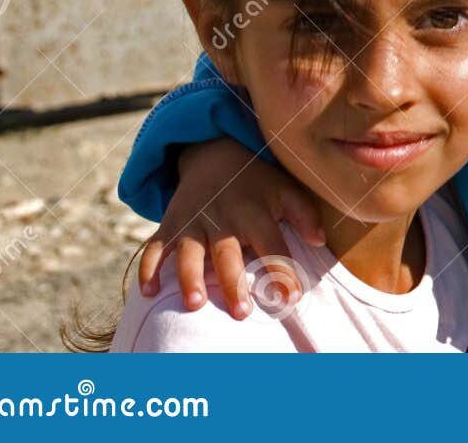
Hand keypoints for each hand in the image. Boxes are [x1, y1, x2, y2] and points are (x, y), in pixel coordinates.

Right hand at [136, 137, 322, 318]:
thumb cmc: (257, 182)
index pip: (271, 245)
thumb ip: (304, 214)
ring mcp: (193, 222)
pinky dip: (148, 269)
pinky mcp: (170, 225)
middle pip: (227, 254)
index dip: (282, 271)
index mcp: (254, 212)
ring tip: (194, 305)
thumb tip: (319, 241)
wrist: (215, 154)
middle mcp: (222, 218)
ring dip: (189, 278)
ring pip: (188, 253)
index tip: (291, 298)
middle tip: (241, 313)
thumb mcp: (285, 189)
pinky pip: (154, 248)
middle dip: (233, 283)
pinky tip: (149, 292)